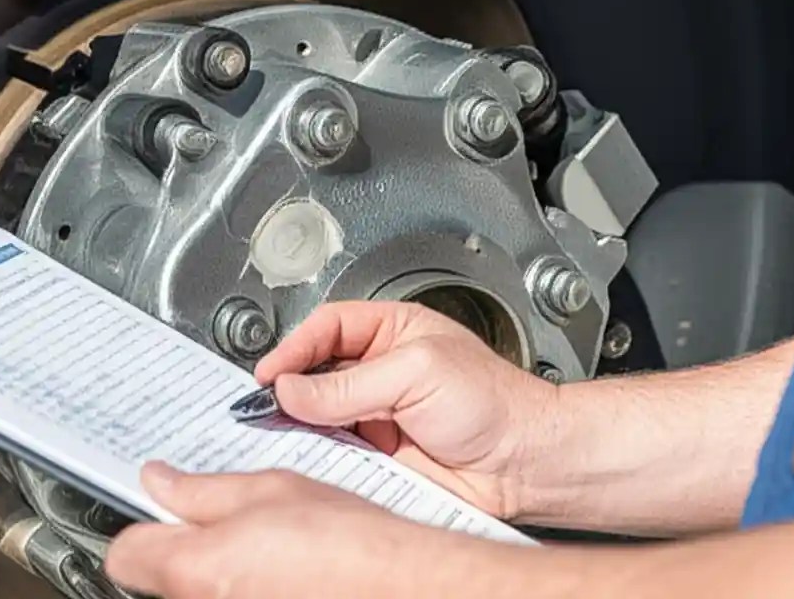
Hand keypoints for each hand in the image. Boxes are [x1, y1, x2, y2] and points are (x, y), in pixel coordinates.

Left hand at [105, 462, 501, 598]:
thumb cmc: (349, 543)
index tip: (160, 514)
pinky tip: (286, 572)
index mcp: (197, 568)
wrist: (405, 586)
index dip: (142, 528)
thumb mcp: (271, 489)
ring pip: (202, 591)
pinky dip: (253, 586)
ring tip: (268, 547)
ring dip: (223, 570)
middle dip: (187, 548)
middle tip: (224, 524)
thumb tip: (161, 480)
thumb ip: (203, 490)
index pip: (125, 553)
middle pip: (163, 577)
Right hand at [253, 301, 557, 517]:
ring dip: (301, 424)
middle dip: (291, 387)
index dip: (294, 347)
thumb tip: (292, 390)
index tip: (270, 372)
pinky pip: (335, 454)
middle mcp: (380, 371)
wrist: (526, 465)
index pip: (327, 328)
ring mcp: (376, 414)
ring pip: (319, 416)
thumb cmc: (497, 404)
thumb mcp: (417, 373)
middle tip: (268, 403)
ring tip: (287, 428)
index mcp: (392, 332)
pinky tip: (314, 455)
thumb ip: (350, 383)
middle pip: (315, 372)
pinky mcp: (377, 456)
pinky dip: (318, 456)